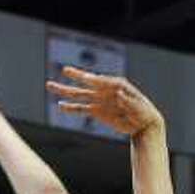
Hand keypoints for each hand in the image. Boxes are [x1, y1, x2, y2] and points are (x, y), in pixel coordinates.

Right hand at [45, 67, 163, 137]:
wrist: (143, 123)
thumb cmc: (144, 112)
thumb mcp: (139, 106)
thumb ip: (129, 100)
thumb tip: (119, 93)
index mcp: (117, 84)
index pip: (102, 80)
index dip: (94, 79)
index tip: (86, 78)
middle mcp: (105, 90)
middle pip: (87, 83)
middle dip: (76, 77)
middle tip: (64, 70)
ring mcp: (100, 100)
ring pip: (79, 95)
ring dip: (66, 92)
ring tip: (50, 86)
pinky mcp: (97, 111)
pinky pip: (81, 109)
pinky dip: (71, 108)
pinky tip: (60, 105)